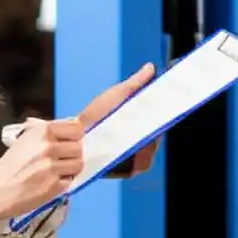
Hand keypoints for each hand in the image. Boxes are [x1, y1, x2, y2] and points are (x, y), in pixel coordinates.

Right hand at [0, 118, 83, 224]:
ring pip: (79, 164)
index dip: (75, 136)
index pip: (77, 128)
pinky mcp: (54, 186)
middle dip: (72, 153)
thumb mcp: (27, 138)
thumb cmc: (10, 165)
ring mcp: (52, 167)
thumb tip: (76, 123)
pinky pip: (71, 180)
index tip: (70, 141)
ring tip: (55, 171)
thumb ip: (50, 132)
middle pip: (79, 147)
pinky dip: (64, 182)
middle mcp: (48, 146)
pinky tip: (50, 182)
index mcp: (42, 131)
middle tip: (60, 159)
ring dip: (70, 169)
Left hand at [81, 63, 160, 179]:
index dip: (162, 119)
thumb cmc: (95, 115)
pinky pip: (141, 166)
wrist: (75, 136)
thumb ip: (135, 83)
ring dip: (147, 147)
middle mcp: (137, 140)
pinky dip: (141, 160)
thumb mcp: (116, 95)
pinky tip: (132, 151)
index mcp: (138, 123)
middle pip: (156, 138)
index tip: (162, 114)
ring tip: (135, 139)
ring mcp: (132, 155)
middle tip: (146, 127)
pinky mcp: (126, 169)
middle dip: (154, 133)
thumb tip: (150, 68)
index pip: (158, 123)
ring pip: (151, 153)